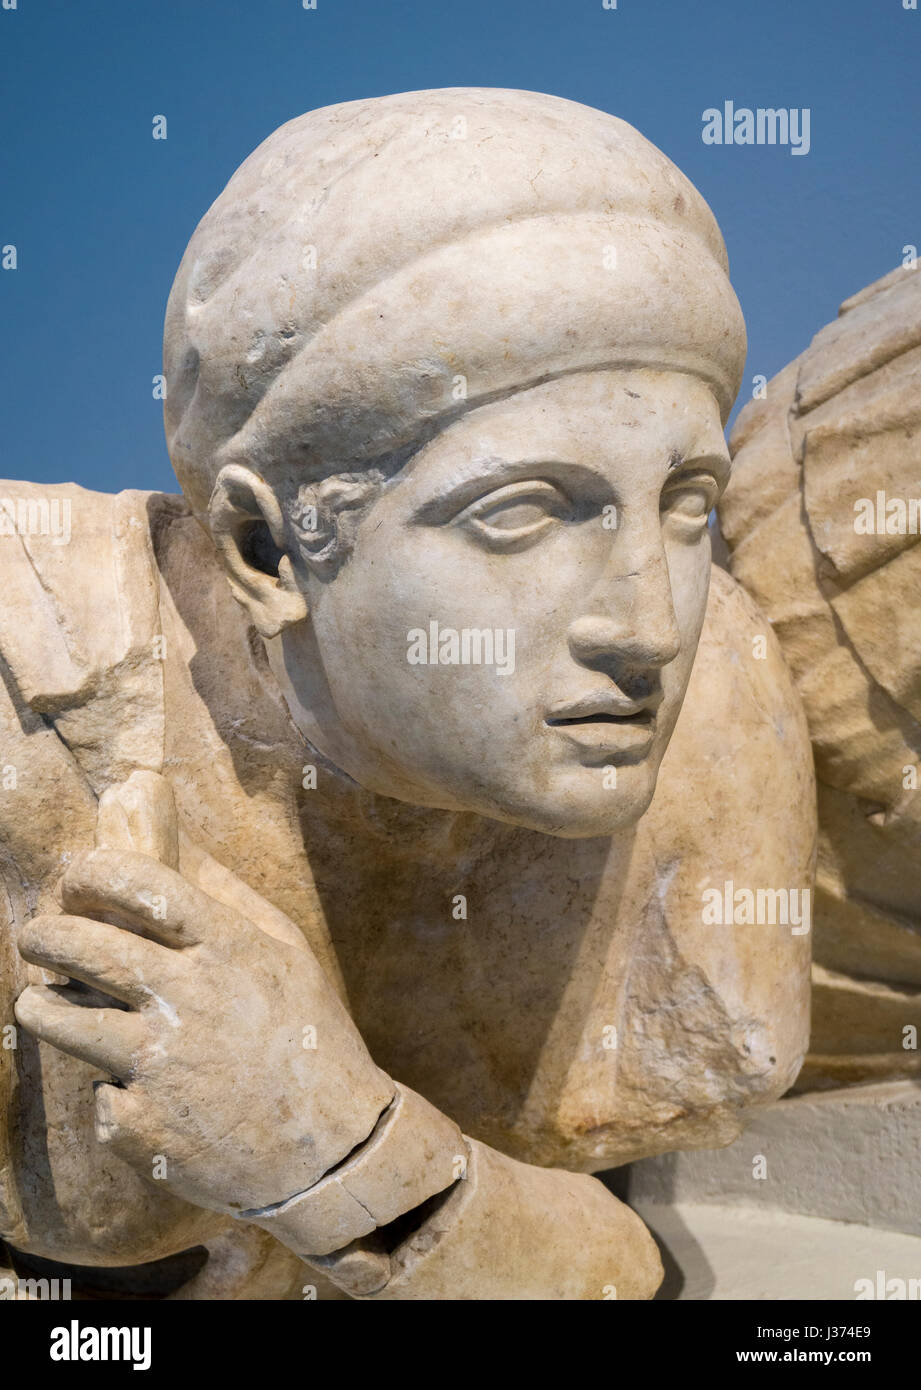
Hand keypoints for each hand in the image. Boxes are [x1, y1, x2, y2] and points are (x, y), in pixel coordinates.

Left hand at [14, 773, 393, 1216]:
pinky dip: (111, 1089)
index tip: (78, 873)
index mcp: (229, 951)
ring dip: (40, 1006)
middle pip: (84, 947)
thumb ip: (231, 897)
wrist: (331, 1149)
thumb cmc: (312, 1039)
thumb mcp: (289, 954)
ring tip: (40, 1001)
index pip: (144, 885)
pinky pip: (100, 1095)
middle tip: (37, 935)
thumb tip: (182, 841)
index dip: (96, 870)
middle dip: (44, 934)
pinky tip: (136, 1089)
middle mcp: (188, 1000)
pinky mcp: (142, 1125)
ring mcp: (160, 1065)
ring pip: (62, 1021)